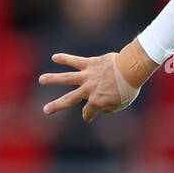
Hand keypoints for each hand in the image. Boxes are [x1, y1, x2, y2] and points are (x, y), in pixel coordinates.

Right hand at [38, 39, 155, 120]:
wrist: (131, 69)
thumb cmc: (129, 88)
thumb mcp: (122, 104)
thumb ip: (110, 108)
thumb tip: (103, 108)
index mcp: (96, 101)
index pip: (88, 112)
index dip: (88, 115)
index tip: (89, 115)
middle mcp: (88, 90)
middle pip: (69, 99)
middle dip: (56, 106)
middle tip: (45, 110)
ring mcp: (88, 76)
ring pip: (66, 78)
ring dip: (53, 79)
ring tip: (42, 79)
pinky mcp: (90, 63)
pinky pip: (75, 61)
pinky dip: (65, 59)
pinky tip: (55, 57)